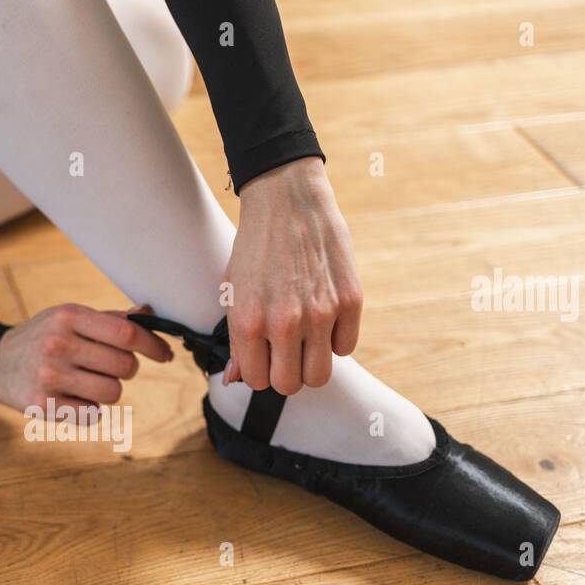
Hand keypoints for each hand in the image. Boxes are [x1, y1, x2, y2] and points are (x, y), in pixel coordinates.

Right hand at [0, 303, 173, 416]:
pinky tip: (73, 398)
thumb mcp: (71, 318)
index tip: (165, 355)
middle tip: (108, 366)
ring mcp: (50, 376)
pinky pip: (93, 414)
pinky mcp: (44, 406)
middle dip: (126, 369)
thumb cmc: (44, 337)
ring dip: (108, 390)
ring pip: (113, 393)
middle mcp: (59, 344)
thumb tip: (149, 314)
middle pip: (125, 366)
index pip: (127, 334)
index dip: (154, 346)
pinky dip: (90, 409)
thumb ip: (110, 319)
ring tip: (87, 381)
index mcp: (69, 316)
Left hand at [223, 157, 362, 394]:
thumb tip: (237, 378)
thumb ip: (236, 341)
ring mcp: (321, 312)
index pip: (257, 381)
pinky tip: (325, 319)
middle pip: (290, 385)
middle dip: (286, 373)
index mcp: (249, 322)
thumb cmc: (255, 247)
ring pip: (320, 375)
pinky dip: (336, 340)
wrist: (287, 199)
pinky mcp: (350, 300)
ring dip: (311, 364)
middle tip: (285, 352)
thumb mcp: (234, 292)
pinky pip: (346, 348)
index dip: (260, 371)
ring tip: (306, 343)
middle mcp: (285, 323)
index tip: (264, 356)